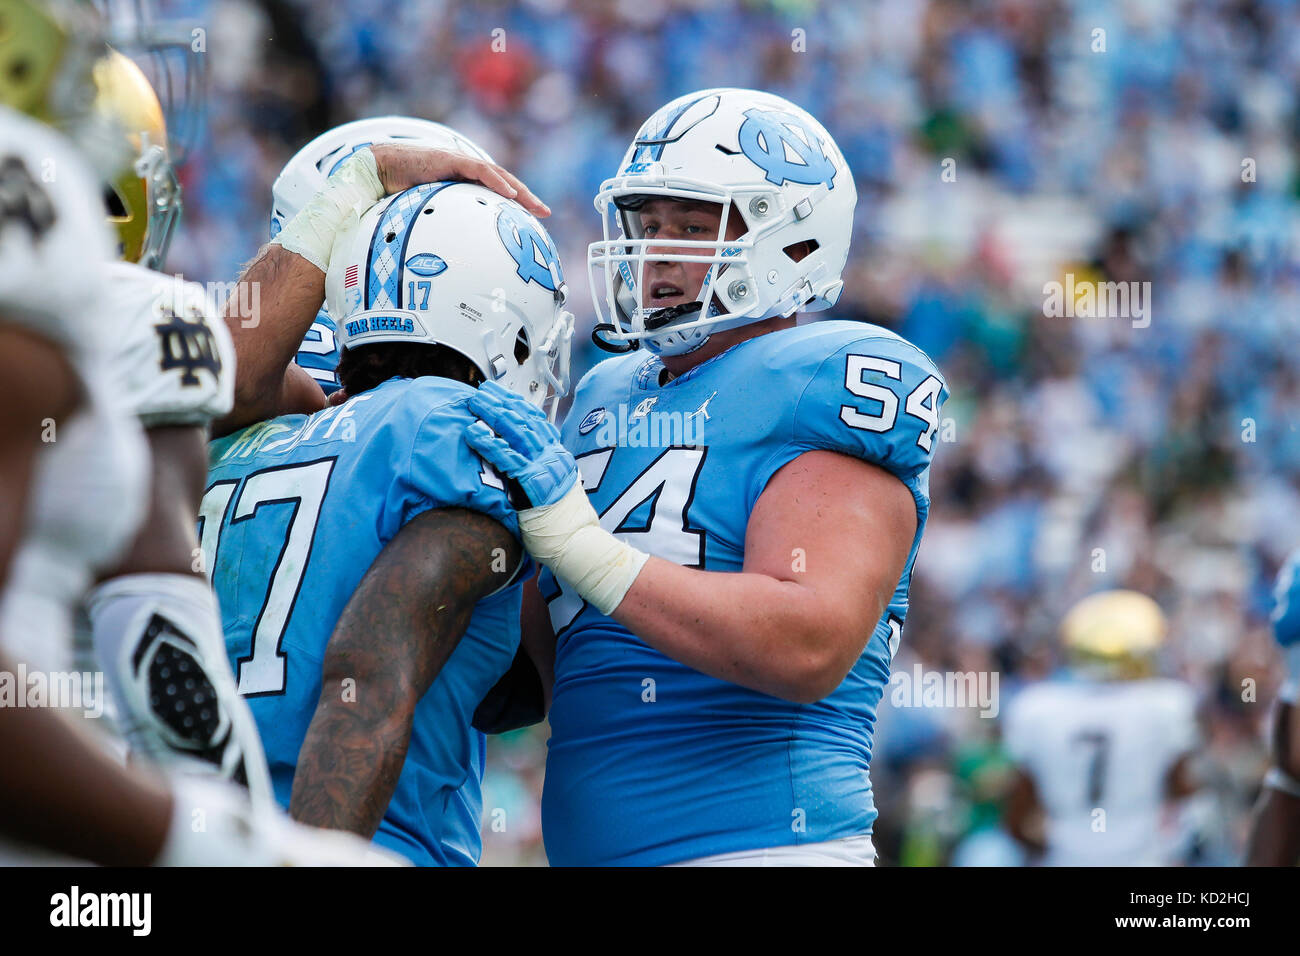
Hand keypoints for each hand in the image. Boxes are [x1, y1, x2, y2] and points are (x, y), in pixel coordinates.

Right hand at [371, 144, 550, 217]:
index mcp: (463, 184)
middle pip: (504, 183)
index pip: (495, 193)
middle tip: (545, 214)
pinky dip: (497, 181)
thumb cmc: (399, 193)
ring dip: (519, 189)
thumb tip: (448, 259)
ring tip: (534, 205)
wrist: (378, 170)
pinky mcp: (451, 159)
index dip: (515, 205)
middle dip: (526, 198)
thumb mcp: (427, 215)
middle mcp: (465, 171)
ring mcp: (459, 163)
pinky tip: (510, 193)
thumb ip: (442, 229)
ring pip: (497, 175)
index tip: (533, 221)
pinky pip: (479, 170)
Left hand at [466, 381, 575, 507]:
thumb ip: (540, 468)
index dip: (515, 404)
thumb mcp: (555, 485)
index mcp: (557, 454)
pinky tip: (473, 433)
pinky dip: (489, 444)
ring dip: (492, 416)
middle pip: (524, 421)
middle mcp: (552, 456)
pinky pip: (507, 458)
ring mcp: (545, 467)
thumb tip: (522, 459)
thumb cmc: (560, 519)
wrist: (574, 539)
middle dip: (501, 403)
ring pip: (516, 434)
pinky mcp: (534, 482)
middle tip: (481, 392)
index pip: (535, 420)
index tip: (498, 393)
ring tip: (474, 404)